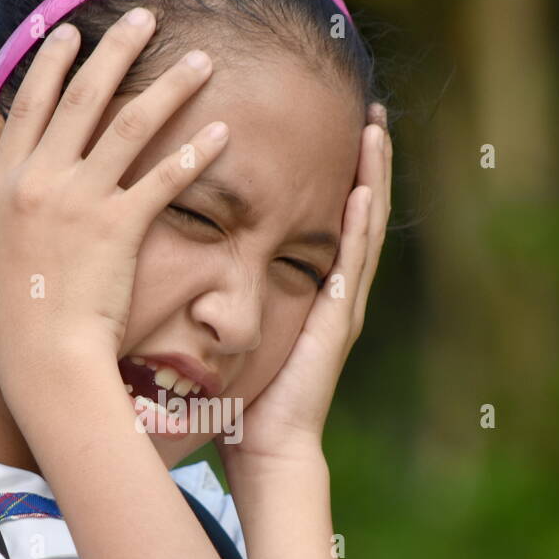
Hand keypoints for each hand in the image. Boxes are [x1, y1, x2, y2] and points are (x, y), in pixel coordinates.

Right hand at [0, 8, 229, 382]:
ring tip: (200, 58)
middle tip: (145, 17)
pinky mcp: (120, 227)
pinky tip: (220, 130)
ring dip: (168, 86)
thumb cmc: (2, 326)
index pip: (29, 107)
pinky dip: (193, 152)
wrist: (42, 361)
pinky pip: (163, 178)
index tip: (69, 32)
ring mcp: (81, 200)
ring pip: (130, 125)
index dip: (52, 65)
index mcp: (0, 186)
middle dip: (116, 49)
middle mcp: (40, 181)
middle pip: (83, 98)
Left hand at [215, 104, 391, 472]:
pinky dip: (360, 223)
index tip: (336, 128)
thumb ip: (222, 301)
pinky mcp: (337, 321)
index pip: (330, 220)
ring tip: (374, 130)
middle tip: (369, 111)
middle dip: (366, 162)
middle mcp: (335, 293)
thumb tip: (184, 272)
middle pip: (358, 212)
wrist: (267, 447)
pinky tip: (361, 187)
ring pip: (364, 227)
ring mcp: (342, 306)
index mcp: (312, 292)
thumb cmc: (246, 400)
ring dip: (371, 177)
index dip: (338, 175)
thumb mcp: (233, 336)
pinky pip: (353, 262)